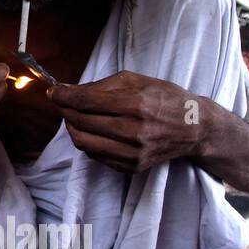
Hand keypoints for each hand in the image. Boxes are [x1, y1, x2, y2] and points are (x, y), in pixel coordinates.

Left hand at [50, 71, 204, 173]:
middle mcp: (134, 131)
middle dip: (65, 110)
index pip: (86, 102)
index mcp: (136, 105)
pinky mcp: (132, 166)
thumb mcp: (137, 81)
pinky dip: (87, 142)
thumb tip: (67, 89)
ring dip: (71, 128)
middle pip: (81, 122)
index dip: (63, 97)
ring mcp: (133, 153)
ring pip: (83, 143)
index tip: (53, 92)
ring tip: (74, 117)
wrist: (195, 128)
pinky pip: (95, 156)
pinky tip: (91, 131)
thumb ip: (101, 85)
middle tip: (62, 103)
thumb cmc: (166, 99)